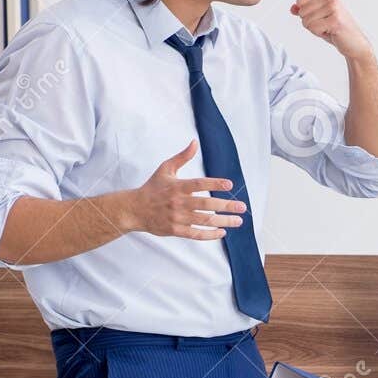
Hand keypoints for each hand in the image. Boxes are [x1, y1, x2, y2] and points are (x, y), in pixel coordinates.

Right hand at [123, 140, 246, 239]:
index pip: (199, 184)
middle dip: (226, 206)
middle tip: (242, 207)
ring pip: (204, 221)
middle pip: (206, 205)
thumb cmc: (152, 188)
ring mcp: (178, 218)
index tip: (230, 185)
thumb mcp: (165, 169)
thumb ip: (182, 157)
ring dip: (223, 221)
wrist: (135, 209)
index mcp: (177, 186)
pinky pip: (196, 234)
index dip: (215, 184)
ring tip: (238, 221)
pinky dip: (210, 234)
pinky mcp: (176, 230)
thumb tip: (195, 143)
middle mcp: (179, 202)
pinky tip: (222, 232)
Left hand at [290, 0, 372, 60]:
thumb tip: (292, 8)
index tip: (321, 17)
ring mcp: (333, 7)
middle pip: (302, 12)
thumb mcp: (318, 17)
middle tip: (326, 25)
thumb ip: (304, 10)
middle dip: (311, 23)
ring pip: (306, 21)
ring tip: (329, 28)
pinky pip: (313, 28)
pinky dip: (319, 34)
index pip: (300, 1)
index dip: (306, 14)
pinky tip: (331, 32)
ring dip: (316, 29)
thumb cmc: (336, 29)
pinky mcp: (335, 20)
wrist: (355, 43)